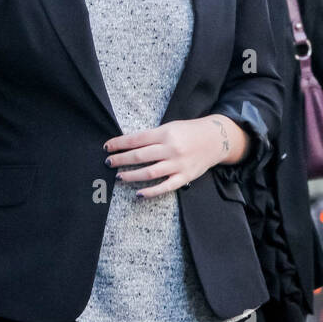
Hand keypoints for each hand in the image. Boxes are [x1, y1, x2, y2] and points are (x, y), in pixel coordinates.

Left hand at [104, 116, 244, 198]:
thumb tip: (128, 144)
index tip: (107, 147)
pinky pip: (165, 187)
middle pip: (139, 156)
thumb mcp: (170, 127)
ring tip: (119, 177)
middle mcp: (170, 149)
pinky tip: (138, 194)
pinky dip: (151, 192)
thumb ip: (152, 136)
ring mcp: (178, 164)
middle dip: (120, 160)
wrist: (216, 139)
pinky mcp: (185, 177)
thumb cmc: (189, 131)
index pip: (136, 139)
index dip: (119, 144)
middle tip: (108, 163)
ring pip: (149, 173)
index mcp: (165, 133)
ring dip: (131, 176)